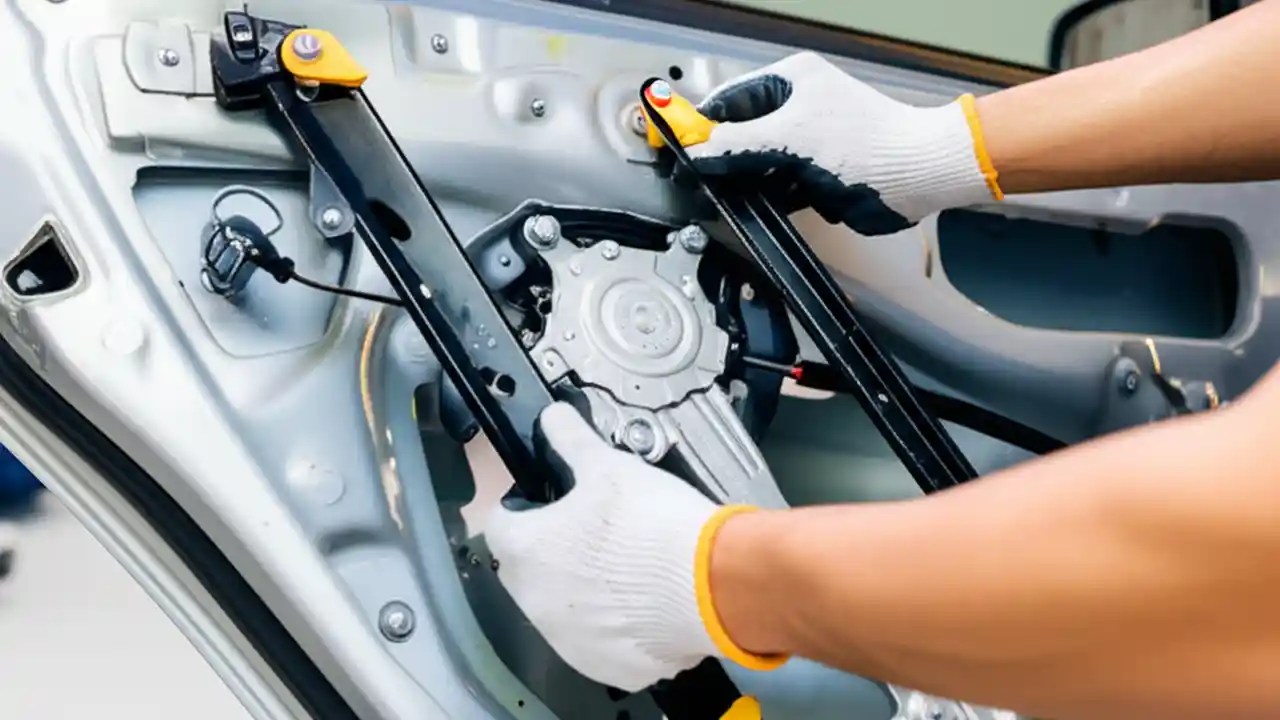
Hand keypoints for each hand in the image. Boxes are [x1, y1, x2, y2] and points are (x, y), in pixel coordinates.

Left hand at [485, 403, 784, 691]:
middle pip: (525, 571)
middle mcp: (536, 603)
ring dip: (578, 591)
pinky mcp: (605, 668)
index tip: (552, 501)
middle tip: (592, 533)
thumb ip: (572, 441)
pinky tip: (643, 604)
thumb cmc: (651, 521)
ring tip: (624, 568)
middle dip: (549, 552)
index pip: (499, 524)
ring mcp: (569, 642)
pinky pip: (597, 643)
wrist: (711, 586)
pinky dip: (611, 627)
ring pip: (560, 611)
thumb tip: (553, 417)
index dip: (523, 508)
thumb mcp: (611, 467)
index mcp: (527, 551)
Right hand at [688, 52, 1002, 235]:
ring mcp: (807, 144)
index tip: (676, 144)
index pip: (729, 99)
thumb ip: (736, 145)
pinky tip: (749, 208)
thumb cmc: (869, 141)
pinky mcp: (816, 176)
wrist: (916, 175)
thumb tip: (696, 150)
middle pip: (740, 133)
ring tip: (716, 194)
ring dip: (741, 180)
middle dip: (718, 156)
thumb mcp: (791, 138)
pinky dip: (763, 198)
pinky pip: (777, 186)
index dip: (700, 123)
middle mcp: (799, 109)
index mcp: (792, 82)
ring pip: (757, 163)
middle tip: (691, 175)